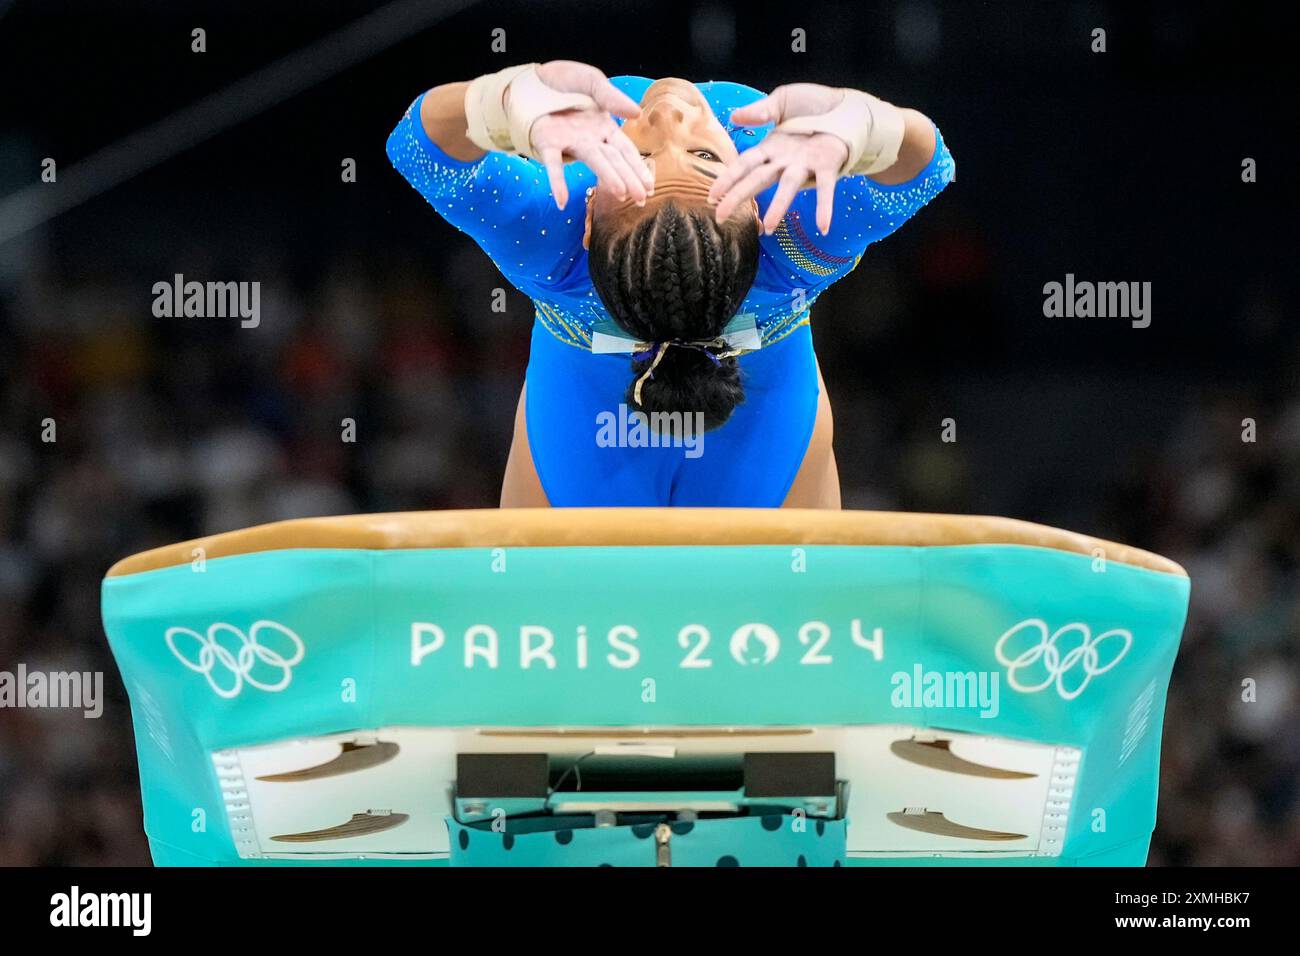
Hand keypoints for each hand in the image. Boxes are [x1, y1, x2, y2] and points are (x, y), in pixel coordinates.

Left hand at [529, 61, 653, 208]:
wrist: (531, 79)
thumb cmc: (566, 82)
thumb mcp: (592, 81)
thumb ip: (612, 97)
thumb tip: (637, 113)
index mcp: (604, 127)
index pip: (626, 151)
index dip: (638, 167)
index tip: (649, 186)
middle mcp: (589, 139)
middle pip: (614, 160)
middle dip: (629, 179)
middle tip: (642, 199)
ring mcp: (569, 142)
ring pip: (594, 161)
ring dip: (608, 177)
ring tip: (621, 194)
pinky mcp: (547, 142)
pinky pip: (553, 163)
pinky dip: (557, 182)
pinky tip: (561, 201)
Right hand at [709, 83, 850, 233]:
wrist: (845, 105)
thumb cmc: (811, 105)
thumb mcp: (782, 100)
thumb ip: (760, 110)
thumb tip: (734, 117)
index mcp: (770, 147)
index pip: (744, 164)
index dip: (727, 178)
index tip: (712, 196)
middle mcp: (784, 160)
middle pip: (757, 179)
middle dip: (738, 197)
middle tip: (721, 217)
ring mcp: (805, 164)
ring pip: (787, 187)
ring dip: (777, 207)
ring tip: (767, 228)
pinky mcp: (827, 164)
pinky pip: (825, 187)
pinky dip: (824, 207)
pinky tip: (823, 227)